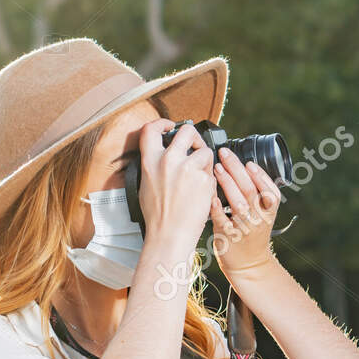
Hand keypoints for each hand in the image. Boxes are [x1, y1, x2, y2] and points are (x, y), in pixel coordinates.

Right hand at [137, 119, 215, 253]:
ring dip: (206, 161)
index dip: (163, 123)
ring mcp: (187, 168)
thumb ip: (155, 166)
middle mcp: (168, 160)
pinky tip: (202, 192)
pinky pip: (212, 171)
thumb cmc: (158, 217)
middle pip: (186, 131)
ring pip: (204, 150)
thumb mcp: (146, 186)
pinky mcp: (203, 178)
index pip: (150, 129)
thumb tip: (163, 155)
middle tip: (195, 147)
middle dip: (194, 137)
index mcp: (150, 162)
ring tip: (200, 178)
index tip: (170, 126)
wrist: (169, 235)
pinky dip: (210, 179)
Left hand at [210, 146, 283, 276]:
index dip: (260, 176)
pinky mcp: (229, 237)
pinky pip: (222, 220)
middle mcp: (259, 219)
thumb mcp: (261, 214)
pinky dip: (217, 208)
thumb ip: (256, 194)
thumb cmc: (251, 234)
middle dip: (237, 169)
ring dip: (227, 184)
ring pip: (239, 204)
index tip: (249, 162)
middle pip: (251, 191)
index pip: (270, 191)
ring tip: (217, 168)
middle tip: (225, 154)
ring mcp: (244, 229)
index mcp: (269, 212)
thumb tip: (242, 166)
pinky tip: (211, 196)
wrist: (248, 264)